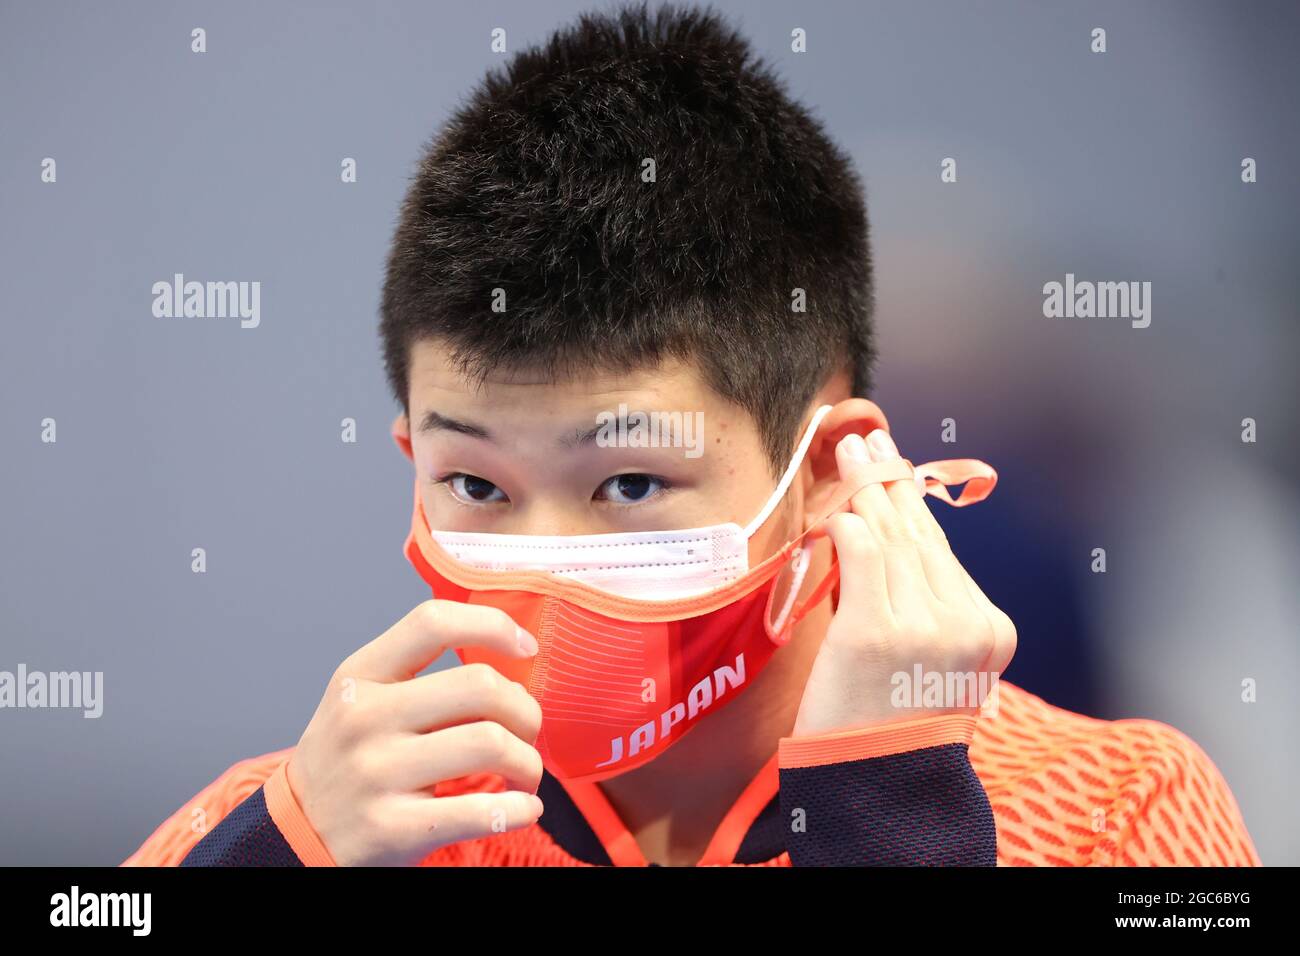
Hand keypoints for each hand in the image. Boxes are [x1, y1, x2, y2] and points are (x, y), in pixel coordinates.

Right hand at [284, 600, 544, 865]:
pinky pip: (482, 812)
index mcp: (361, 675)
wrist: (298, 835)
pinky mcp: (392, 828)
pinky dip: (520, 810)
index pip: (434, 622)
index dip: (492, 625)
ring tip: (523, 775)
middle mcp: (365, 718)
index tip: (526, 648)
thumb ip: (423, 675)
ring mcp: (376, 774)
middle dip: (526, 711)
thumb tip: (514, 666)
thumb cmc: (350, 758)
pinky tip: (521, 809)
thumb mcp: (362, 698)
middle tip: (526, 733)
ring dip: (528, 763)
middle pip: (481, 686)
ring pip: (491, 744)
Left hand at [791, 429, 1016, 736]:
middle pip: (921, 534)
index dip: (914, 502)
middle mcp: (966, 622)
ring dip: (865, 486)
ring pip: (891, 535)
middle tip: (868, 441)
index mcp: (989, 630)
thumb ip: (921, 603)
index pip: (943, 549)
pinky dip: (845, 522)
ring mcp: (924, 625)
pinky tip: (833, 506)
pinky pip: (861, 552)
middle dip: (890, 480)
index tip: (895, 466)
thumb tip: (883, 534)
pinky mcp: (877, 629)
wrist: (875, 784)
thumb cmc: (890, 723)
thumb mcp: (932, 660)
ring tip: (849, 453)